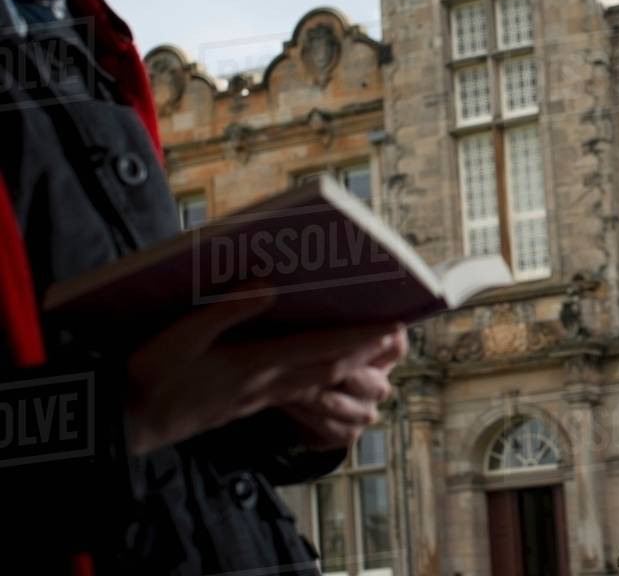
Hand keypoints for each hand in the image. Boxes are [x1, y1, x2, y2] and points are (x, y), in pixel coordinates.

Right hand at [125, 286, 404, 455]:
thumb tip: (268, 284)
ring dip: (350, 365)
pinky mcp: (248, 403)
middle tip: (399, 335)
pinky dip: (323, 379)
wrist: (127, 424)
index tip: (392, 327)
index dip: (360, 340)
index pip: (322, 350)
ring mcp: (259, 397)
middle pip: (330, 368)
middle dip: (367, 352)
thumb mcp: (182, 337)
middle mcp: (266, 384)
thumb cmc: (150, 376)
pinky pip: (298, 392)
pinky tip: (328, 370)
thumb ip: (227, 311)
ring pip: (318, 382)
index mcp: (255, 365)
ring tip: (375, 349)